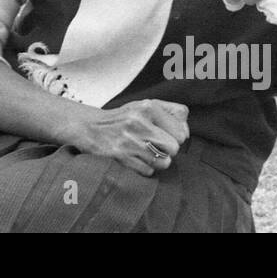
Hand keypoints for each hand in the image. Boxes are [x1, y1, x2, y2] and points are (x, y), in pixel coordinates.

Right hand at [71, 99, 189, 174]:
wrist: (90, 128)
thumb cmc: (124, 118)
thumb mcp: (145, 106)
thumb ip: (171, 112)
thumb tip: (187, 132)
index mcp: (147, 107)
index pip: (182, 130)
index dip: (176, 136)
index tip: (165, 134)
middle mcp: (139, 122)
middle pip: (175, 147)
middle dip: (167, 149)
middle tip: (155, 145)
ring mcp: (129, 141)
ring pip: (164, 162)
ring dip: (158, 161)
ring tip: (146, 153)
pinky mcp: (121, 157)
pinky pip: (149, 171)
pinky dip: (145, 168)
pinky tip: (135, 159)